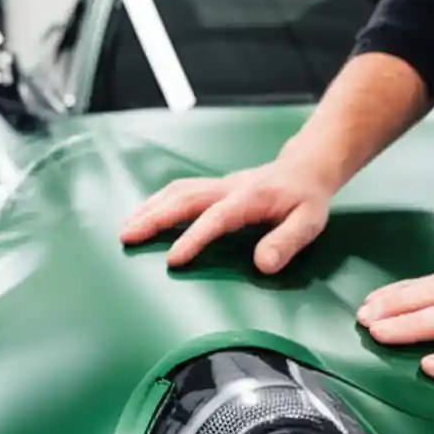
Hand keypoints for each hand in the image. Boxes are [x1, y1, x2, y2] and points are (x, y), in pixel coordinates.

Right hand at [119, 158, 340, 273]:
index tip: (173, 259)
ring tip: (125, 230)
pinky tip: (141, 216)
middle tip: (127, 237)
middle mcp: (228, 187)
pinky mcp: (212, 187)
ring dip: (149, 209)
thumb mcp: (309, 222)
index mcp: (251, 197)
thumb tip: (263, 265)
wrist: (306, 168)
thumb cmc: (307, 199)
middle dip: (154, 217)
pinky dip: (156, 202)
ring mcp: (218, 184)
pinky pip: (179, 190)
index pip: (217, 218)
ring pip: (177, 191)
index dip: (194, 238)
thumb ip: (286, 242)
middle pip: (185, 198)